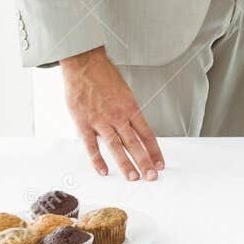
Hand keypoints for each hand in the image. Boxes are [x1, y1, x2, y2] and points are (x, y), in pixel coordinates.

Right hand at [61, 47, 163, 180]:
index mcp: (131, 108)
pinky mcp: (84, 123)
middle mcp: (119, 117)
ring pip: (116, 147)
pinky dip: (97, 159)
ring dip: (125, 164)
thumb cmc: (105, 77)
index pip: (147, 134)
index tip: (160, 163)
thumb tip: (135, 128)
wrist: (85, 66)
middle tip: (151, 177)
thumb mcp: (125, 92)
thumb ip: (129, 111)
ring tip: (133, 178)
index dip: (154, 151)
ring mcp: (101, 121)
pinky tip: (104, 171)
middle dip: (144, 162)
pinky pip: (92, 145)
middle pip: (135, 144)